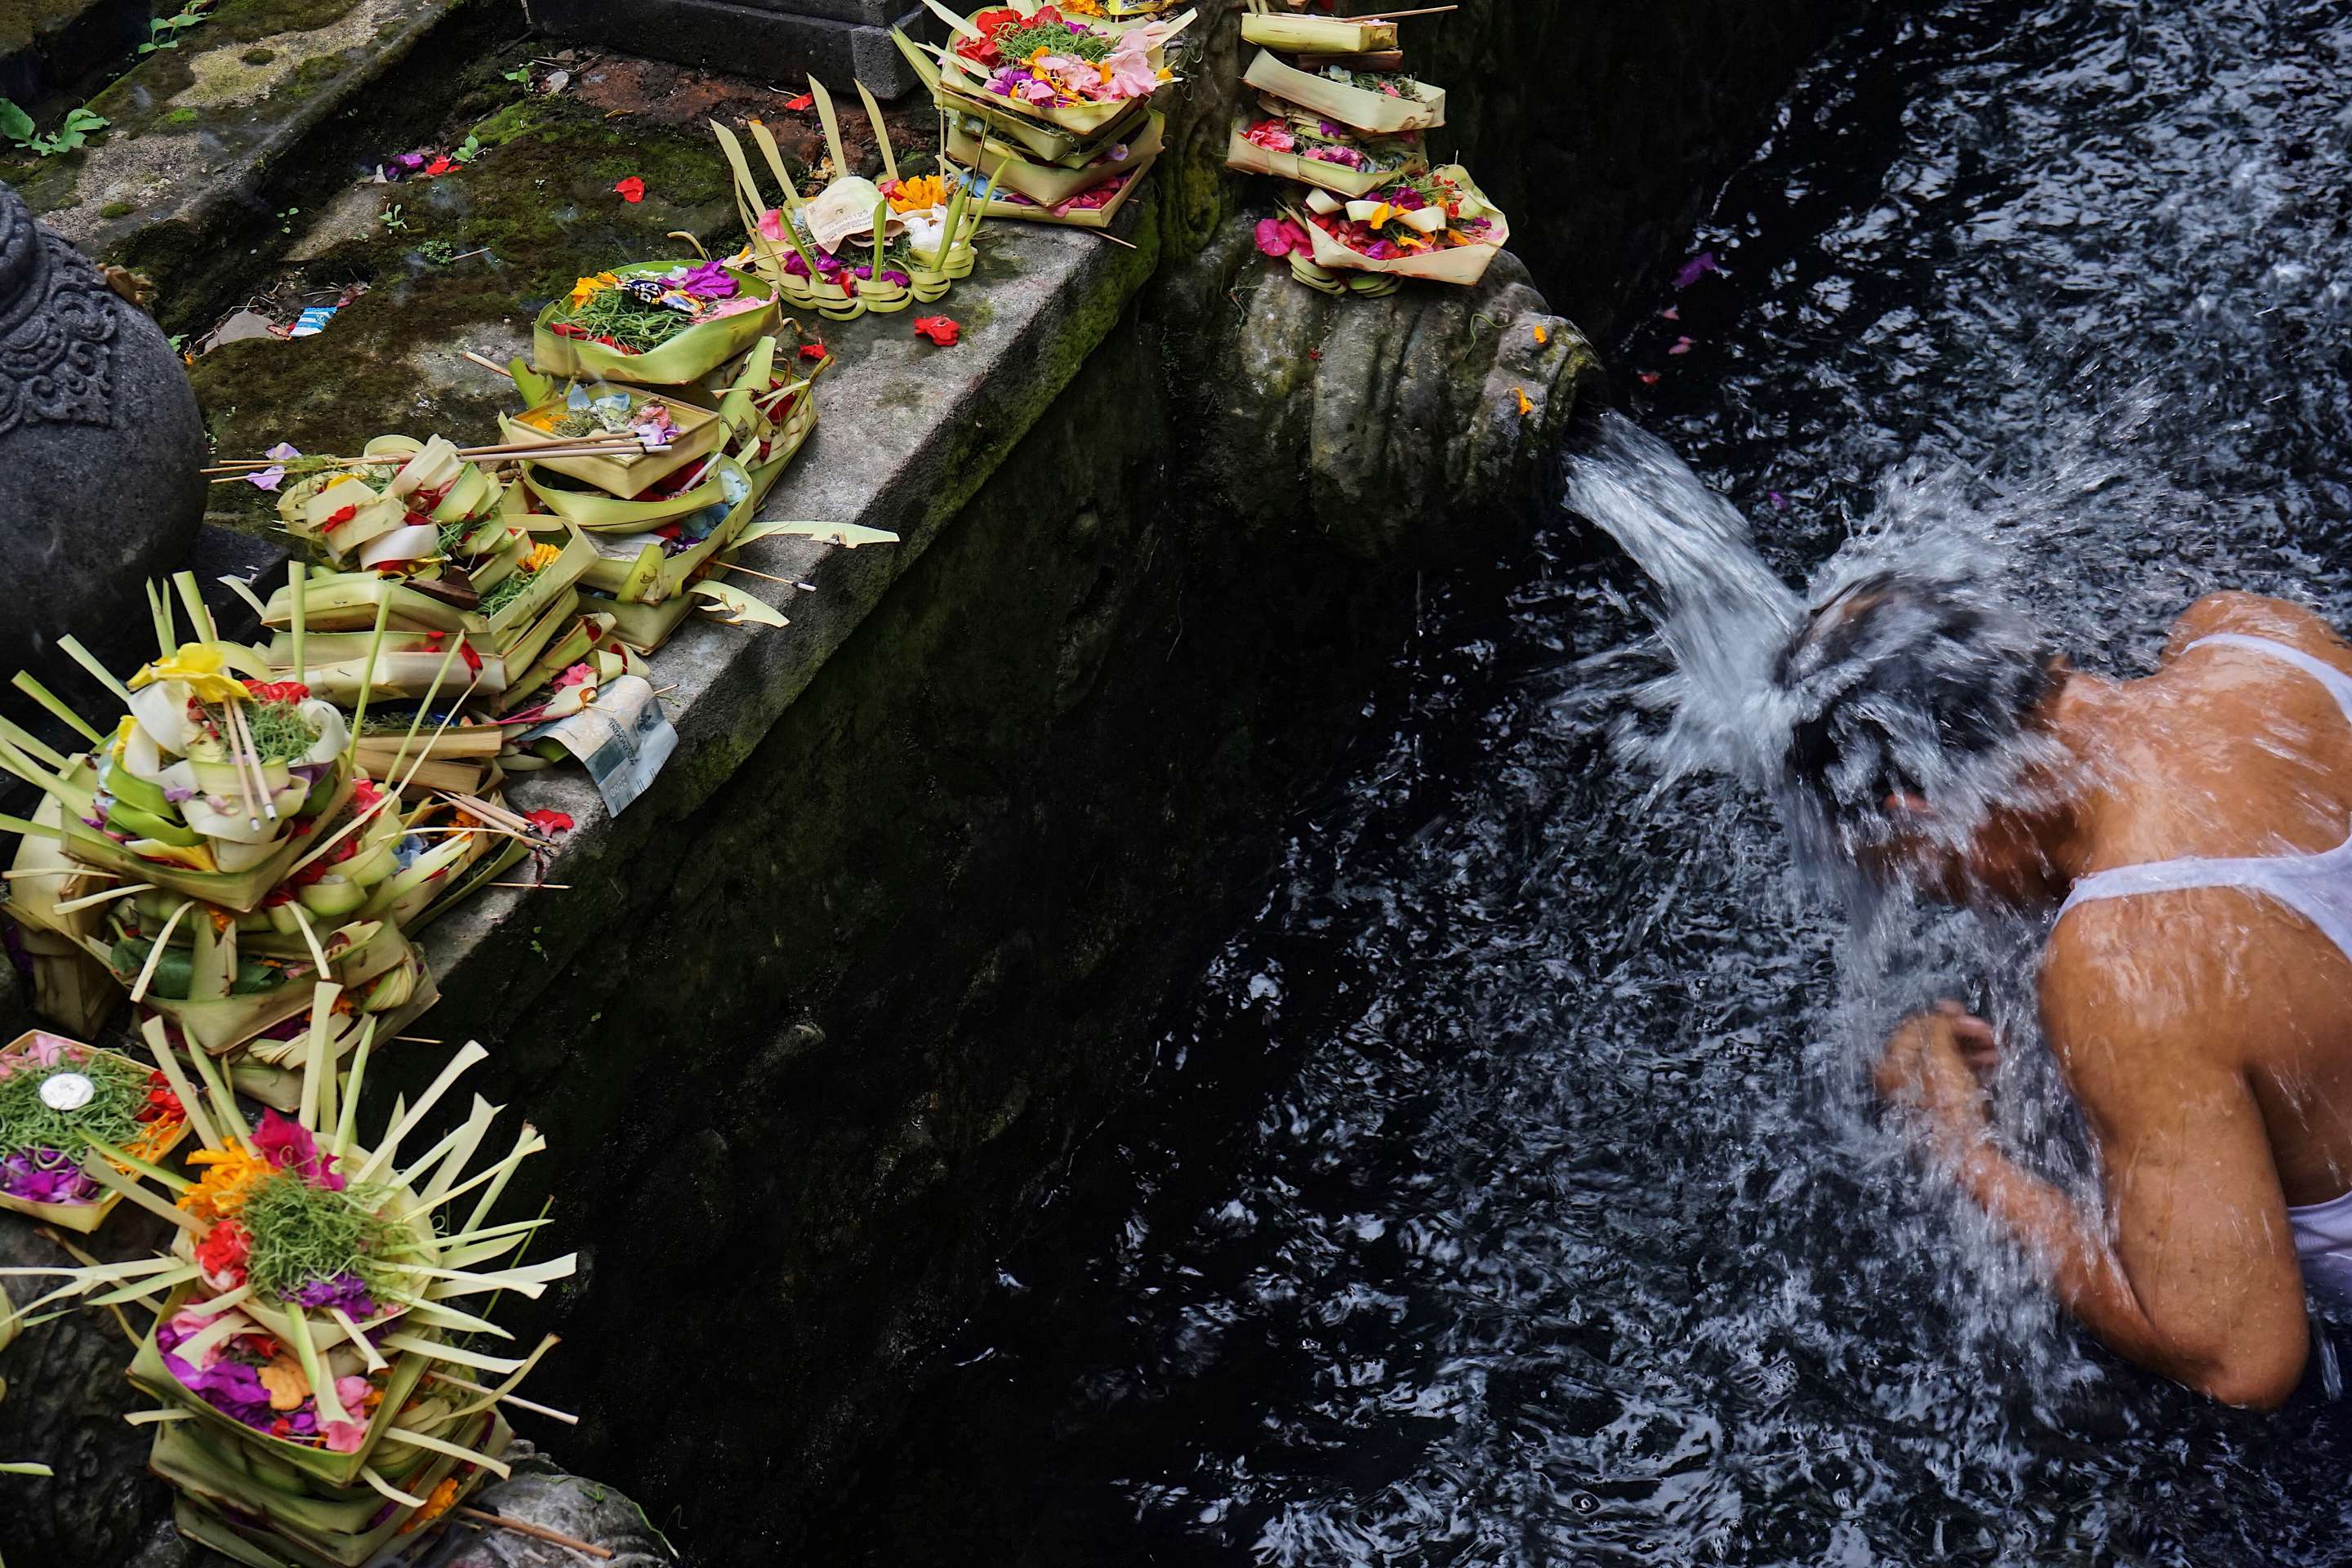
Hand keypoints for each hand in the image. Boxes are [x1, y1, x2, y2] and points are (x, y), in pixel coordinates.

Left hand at [1875, 1001, 1996, 1146]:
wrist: (1967, 1148)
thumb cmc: (1948, 1105)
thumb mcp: (1940, 1056)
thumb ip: (1937, 1027)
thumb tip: (1942, 1011)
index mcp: (1890, 1064)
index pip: (1912, 1026)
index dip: (1940, 1016)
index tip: (1962, 1012)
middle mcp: (1900, 1076)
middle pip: (1932, 1040)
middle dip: (1962, 1032)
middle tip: (1986, 1031)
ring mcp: (1921, 1089)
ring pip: (1948, 1055)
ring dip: (1974, 1046)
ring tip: (1997, 1047)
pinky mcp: (1941, 1100)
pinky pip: (1957, 1072)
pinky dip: (1975, 1063)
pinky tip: (1994, 1061)